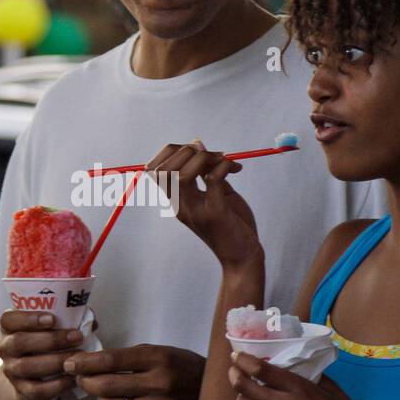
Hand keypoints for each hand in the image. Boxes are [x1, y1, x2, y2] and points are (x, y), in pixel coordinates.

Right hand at [0, 310, 86, 399]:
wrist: (33, 376)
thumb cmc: (45, 344)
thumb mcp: (49, 329)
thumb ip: (67, 321)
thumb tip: (91, 322)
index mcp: (9, 328)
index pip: (8, 319)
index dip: (28, 318)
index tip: (52, 318)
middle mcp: (5, 348)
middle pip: (19, 342)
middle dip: (51, 339)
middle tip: (77, 336)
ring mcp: (11, 371)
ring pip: (28, 367)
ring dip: (56, 361)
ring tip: (78, 357)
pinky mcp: (22, 391)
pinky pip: (38, 390)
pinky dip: (58, 384)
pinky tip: (74, 377)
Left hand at [64, 345, 204, 399]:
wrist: (215, 393)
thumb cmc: (183, 366)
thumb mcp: (161, 351)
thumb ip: (130, 357)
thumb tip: (92, 363)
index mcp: (159, 358)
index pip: (112, 360)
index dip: (86, 363)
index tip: (70, 363)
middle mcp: (160, 384)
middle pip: (107, 387)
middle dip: (86, 382)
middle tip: (81, 379)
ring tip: (102, 393)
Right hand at [146, 139, 262, 267]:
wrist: (243, 256)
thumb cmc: (231, 225)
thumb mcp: (216, 193)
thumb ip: (206, 172)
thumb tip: (196, 143)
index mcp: (177, 201)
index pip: (156, 169)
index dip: (172, 151)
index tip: (198, 150)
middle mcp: (180, 206)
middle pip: (165, 169)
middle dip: (189, 151)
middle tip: (215, 155)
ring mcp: (195, 210)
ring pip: (182, 174)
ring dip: (204, 158)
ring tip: (224, 161)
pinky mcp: (214, 213)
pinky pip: (213, 178)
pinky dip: (224, 166)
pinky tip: (235, 169)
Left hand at [228, 352, 370, 399]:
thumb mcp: (333, 390)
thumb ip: (310, 375)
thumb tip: (292, 365)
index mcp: (300, 390)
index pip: (261, 371)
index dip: (243, 360)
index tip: (237, 354)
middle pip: (245, 387)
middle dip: (235, 374)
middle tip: (235, 368)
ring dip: (240, 394)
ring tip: (245, 387)